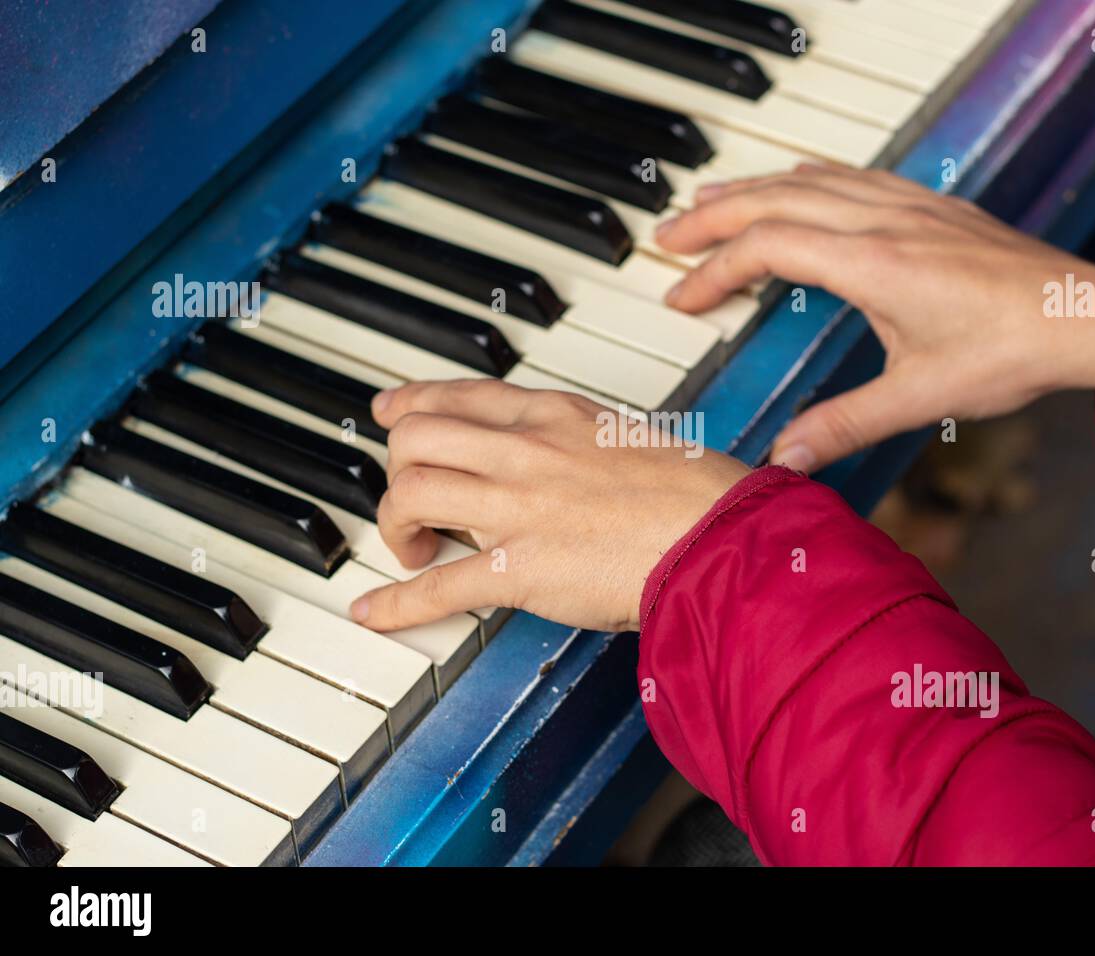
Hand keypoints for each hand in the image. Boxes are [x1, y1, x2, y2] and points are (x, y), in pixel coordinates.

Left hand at [349, 380, 749, 632]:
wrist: (720, 535)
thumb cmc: (693, 491)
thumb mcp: (626, 438)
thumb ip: (576, 441)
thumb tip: (550, 461)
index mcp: (553, 416)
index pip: (459, 395)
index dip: (411, 405)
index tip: (390, 413)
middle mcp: (524, 452)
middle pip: (415, 439)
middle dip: (397, 472)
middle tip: (413, 502)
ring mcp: (518, 509)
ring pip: (412, 495)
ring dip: (397, 526)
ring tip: (416, 550)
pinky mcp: (521, 570)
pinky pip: (437, 587)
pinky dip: (395, 603)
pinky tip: (372, 612)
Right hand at [656, 165, 1094, 472]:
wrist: (1087, 315)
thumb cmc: (1014, 350)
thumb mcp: (920, 397)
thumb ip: (843, 424)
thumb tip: (785, 458)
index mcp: (872, 263)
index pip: (768, 247)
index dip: (714, 271)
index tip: (683, 299)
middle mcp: (885, 221)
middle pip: (775, 198)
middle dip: (712, 217)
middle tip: (667, 236)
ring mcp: (910, 205)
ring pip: (811, 177)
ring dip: (754, 188)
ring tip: (711, 202)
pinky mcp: (932, 205)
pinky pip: (852, 174)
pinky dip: (806, 178)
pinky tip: (798, 184)